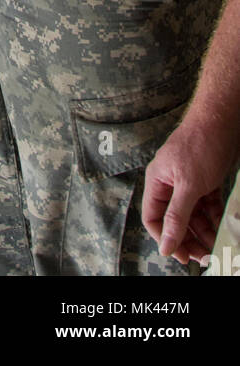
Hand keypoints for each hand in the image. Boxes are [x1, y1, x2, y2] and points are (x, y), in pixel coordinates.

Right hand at [141, 113, 237, 263]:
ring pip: (193, 214)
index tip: (182, 256)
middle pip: (174, 219)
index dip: (165, 238)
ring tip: (216, 244)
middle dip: (188, 238)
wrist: (222, 119)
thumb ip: (176, 216)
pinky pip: (207, 205)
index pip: (153, 218)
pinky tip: (222, 226)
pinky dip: (214, 216)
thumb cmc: (200, 145)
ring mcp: (188, 181)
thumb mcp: (188, 186)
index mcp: (157, 182)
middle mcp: (170, 183)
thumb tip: (164, 245)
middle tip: (203, 255)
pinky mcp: (205, 180)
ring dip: (204, 230)